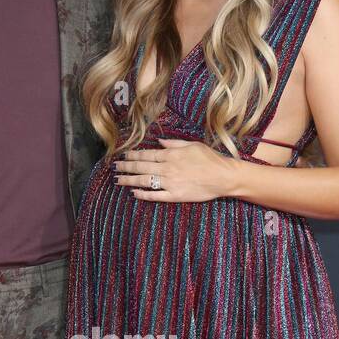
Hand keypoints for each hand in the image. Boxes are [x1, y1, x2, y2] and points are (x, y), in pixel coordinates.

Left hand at [113, 138, 235, 202]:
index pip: (146, 154)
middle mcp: (167, 168)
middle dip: (126, 167)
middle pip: (141, 167)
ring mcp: (170, 183)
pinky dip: (143, 195)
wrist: (223, 177)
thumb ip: (174, 143)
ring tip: (118, 181)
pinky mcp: (175, 196)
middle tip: (115, 168)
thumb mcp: (192, 145)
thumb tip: (160, 142)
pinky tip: (134, 193)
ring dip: (129, 181)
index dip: (132, 155)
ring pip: (144, 181)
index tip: (123, 156)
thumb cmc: (210, 159)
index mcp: (171, 155)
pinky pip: (155, 196)